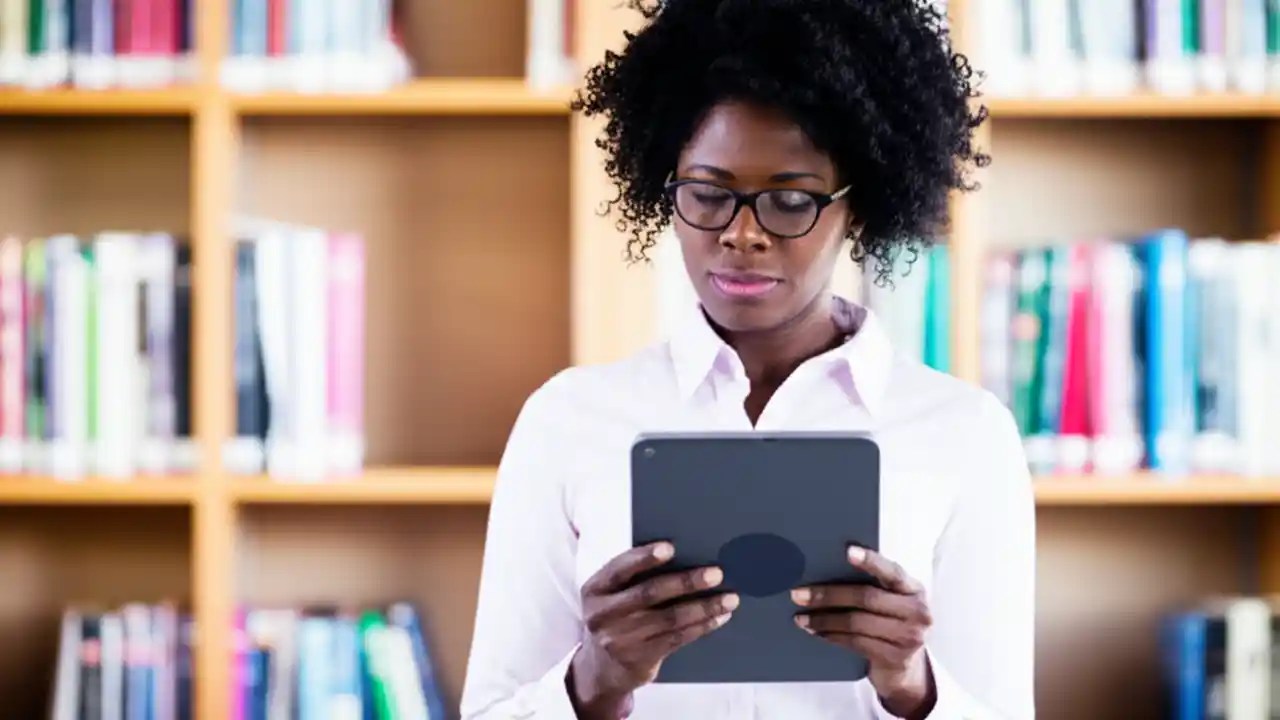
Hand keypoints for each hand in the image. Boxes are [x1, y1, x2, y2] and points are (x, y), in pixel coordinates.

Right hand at [568, 541, 738, 718]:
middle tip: (716, 573)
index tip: (670, 547)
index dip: (644, 557)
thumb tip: (685, 555)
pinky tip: (719, 617)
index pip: (619, 568)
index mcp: (594, 589)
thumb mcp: (610, 595)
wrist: (601, 667)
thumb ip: (633, 577)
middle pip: (650, 593)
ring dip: (704, 607)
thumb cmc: (615, 616)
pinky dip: (701, 626)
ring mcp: (621, 640)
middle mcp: (602, 614)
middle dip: (686, 582)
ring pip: (670, 618)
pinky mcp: (640, 659)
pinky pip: (677, 638)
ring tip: (729, 598)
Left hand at [791, 546, 935, 718]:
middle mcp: (917, 611)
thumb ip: (875, 585)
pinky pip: (856, 643)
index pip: (892, 571)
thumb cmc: (892, 624)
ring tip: (802, 617)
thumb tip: (828, 568)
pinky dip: (832, 636)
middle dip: (828, 595)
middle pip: (866, 597)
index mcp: (914, 589)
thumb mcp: (892, 602)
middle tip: (799, 594)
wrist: (906, 668)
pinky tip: (818, 632)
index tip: (848, 551)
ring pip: (857, 622)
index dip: (871, 561)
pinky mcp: (896, 658)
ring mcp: (909, 637)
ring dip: (824, 619)